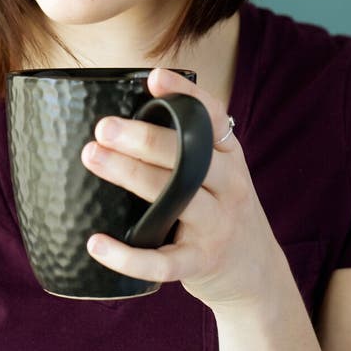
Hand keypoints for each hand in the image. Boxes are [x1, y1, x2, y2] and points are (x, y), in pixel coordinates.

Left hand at [81, 67, 285, 312]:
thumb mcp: (219, 173)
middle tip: (104, 127)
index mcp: (230, 156)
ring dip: (129, 175)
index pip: (213, 117)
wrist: (256, 273)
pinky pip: (162, 262)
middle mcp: (230, 186)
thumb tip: (122, 116)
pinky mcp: (200, 264)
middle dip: (143, 138)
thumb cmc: (220, 210)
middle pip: (188, 156)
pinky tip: (96, 243)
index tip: (153, 78)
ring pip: (174, 197)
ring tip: (93, 157)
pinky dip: (127, 255)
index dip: (185, 95)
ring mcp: (217, 226)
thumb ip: (186, 148)